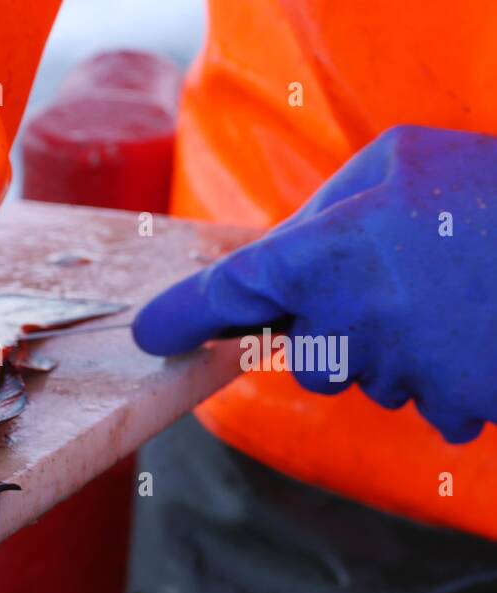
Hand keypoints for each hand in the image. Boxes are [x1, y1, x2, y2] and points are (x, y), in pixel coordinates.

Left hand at [133, 125, 496, 443]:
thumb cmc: (491, 193)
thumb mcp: (399, 163)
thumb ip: (323, 213)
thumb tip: (276, 264)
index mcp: (324, 254)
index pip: (225, 293)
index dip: (182, 316)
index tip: (151, 334)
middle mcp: (347, 320)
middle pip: (302, 357)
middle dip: (328, 334)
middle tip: (391, 287)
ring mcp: (398, 371)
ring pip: (362, 377)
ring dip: (390, 350)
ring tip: (452, 299)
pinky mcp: (448, 406)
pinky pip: (421, 402)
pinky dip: (441, 375)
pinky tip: (477, 336)